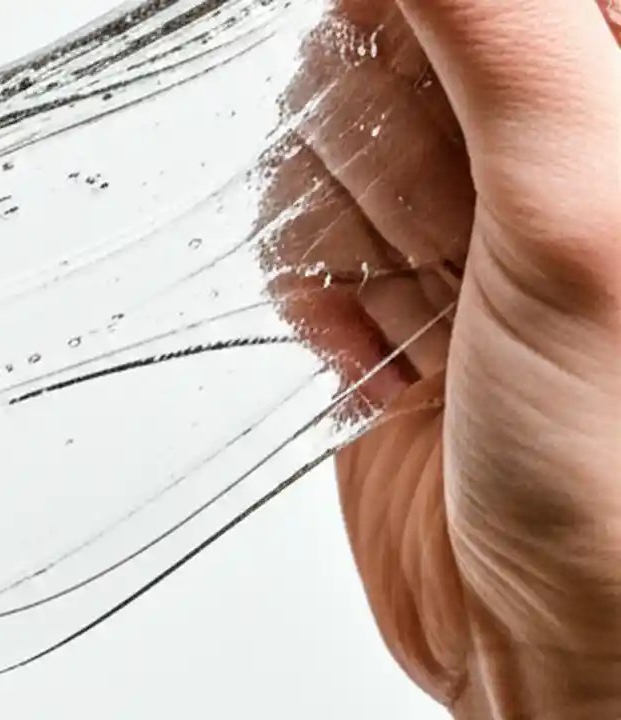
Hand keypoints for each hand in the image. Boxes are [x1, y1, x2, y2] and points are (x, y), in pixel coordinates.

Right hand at [263, 0, 619, 714]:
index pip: (506, 8)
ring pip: (340, 128)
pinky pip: (303, 225)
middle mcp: (554, 153)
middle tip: (437, 206)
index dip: (423, 22)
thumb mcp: (577, 214)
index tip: (381, 42)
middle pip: (408, 40)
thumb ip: (500, 31)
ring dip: (339, 215)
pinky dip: (309, 284)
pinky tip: (371, 347)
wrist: (546, 646)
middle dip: (380, 118)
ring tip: (407, 301)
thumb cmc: (620, 474)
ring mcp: (468, 221)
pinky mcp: (394, 288)